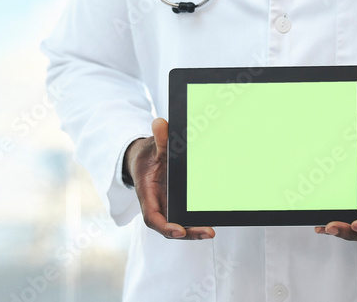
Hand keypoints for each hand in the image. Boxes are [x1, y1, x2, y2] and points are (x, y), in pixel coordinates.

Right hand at [123, 118, 215, 239]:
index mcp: (147, 194)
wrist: (145, 160)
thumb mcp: (152, 146)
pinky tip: (211, 220)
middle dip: (188, 233)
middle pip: (170, 227)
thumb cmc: (147, 156)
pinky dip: (197, 220)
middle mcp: (158, 204)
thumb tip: (160, 123)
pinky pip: (187, 216)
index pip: (152, 218)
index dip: (165, 227)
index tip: (179, 230)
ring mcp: (168, 206)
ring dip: (195, 231)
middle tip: (206, 231)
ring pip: (180, 225)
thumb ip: (158, 139)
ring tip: (210, 231)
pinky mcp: (178, 205)